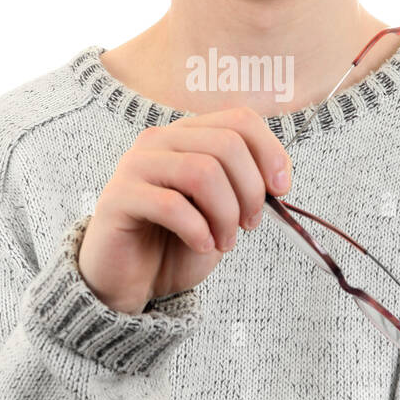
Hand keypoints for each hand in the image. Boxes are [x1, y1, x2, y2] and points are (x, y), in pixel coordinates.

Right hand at [78, 105, 292, 313]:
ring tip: (225, 241)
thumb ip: (245, 188)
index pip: (240, 119)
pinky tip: (201, 245)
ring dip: (226, 213)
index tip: (281, 190)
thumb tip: (278, 179)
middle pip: (226, 144)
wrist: (130, 279)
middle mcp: (160, 141)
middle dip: (250, 191)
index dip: (270, 152)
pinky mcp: (118, 197)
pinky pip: (171, 205)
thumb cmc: (176, 242)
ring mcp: (135, 165)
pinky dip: (197, 230)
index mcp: (188, 135)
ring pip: (202, 171)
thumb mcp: (223, 212)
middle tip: (249, 225)